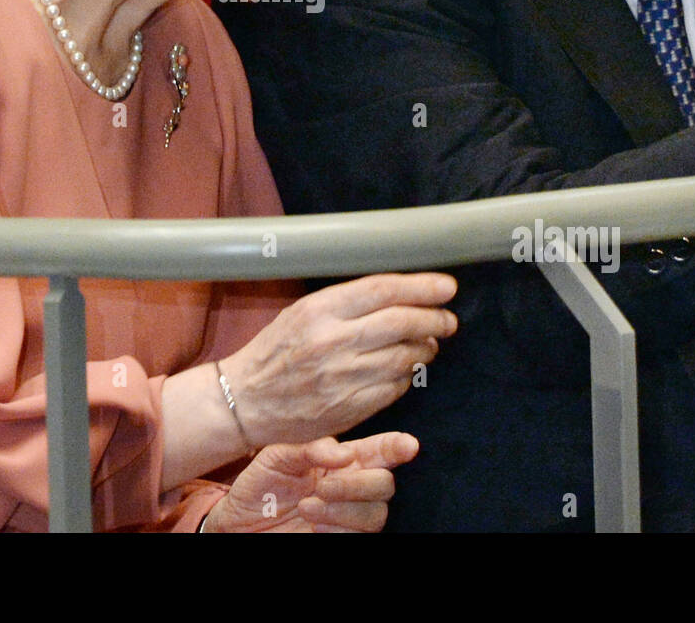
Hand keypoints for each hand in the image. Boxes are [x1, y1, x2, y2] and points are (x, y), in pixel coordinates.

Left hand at [203, 432, 418, 532]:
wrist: (239, 523)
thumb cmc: (260, 485)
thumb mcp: (276, 456)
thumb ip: (310, 448)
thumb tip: (343, 453)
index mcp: (339, 461)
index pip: (377, 451)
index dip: (396, 447)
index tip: (409, 445)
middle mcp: (350, 488)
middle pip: (384, 484)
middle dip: (358, 484)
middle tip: (323, 487)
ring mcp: (347, 517)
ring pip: (375, 514)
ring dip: (344, 509)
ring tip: (308, 507)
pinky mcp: (341, 539)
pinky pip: (359, 538)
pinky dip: (338, 529)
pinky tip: (313, 525)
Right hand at [219, 273, 455, 444]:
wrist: (246, 401)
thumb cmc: (275, 351)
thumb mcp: (302, 312)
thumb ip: (347, 303)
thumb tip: (398, 295)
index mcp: (319, 310)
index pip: (383, 290)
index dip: (421, 287)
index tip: (446, 287)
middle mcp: (333, 342)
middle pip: (402, 322)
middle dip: (435, 318)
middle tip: (449, 318)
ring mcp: (343, 378)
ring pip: (405, 357)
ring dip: (426, 347)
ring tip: (429, 342)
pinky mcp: (351, 408)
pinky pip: (395, 387)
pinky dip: (408, 374)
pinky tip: (406, 367)